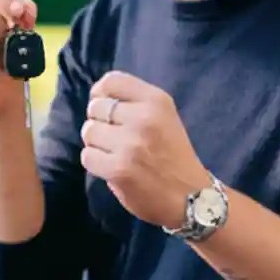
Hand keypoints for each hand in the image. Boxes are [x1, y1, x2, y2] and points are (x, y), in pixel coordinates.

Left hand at [79, 71, 211, 228]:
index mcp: (157, 100)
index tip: (105, 107)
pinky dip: (95, 162)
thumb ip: (134, 104)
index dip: (100, 94)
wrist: (192, 198)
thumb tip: (96, 98)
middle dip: (100, 122)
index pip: (111, 81)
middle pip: (95, 107)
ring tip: (113, 152)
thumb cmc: (173, 155)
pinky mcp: (118, 168)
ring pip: (89, 131)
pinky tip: (111, 167)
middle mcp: (144, 117)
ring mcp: (130, 143)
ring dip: (96, 143)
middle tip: (114, 137)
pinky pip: (87, 156)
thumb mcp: (163, 117)